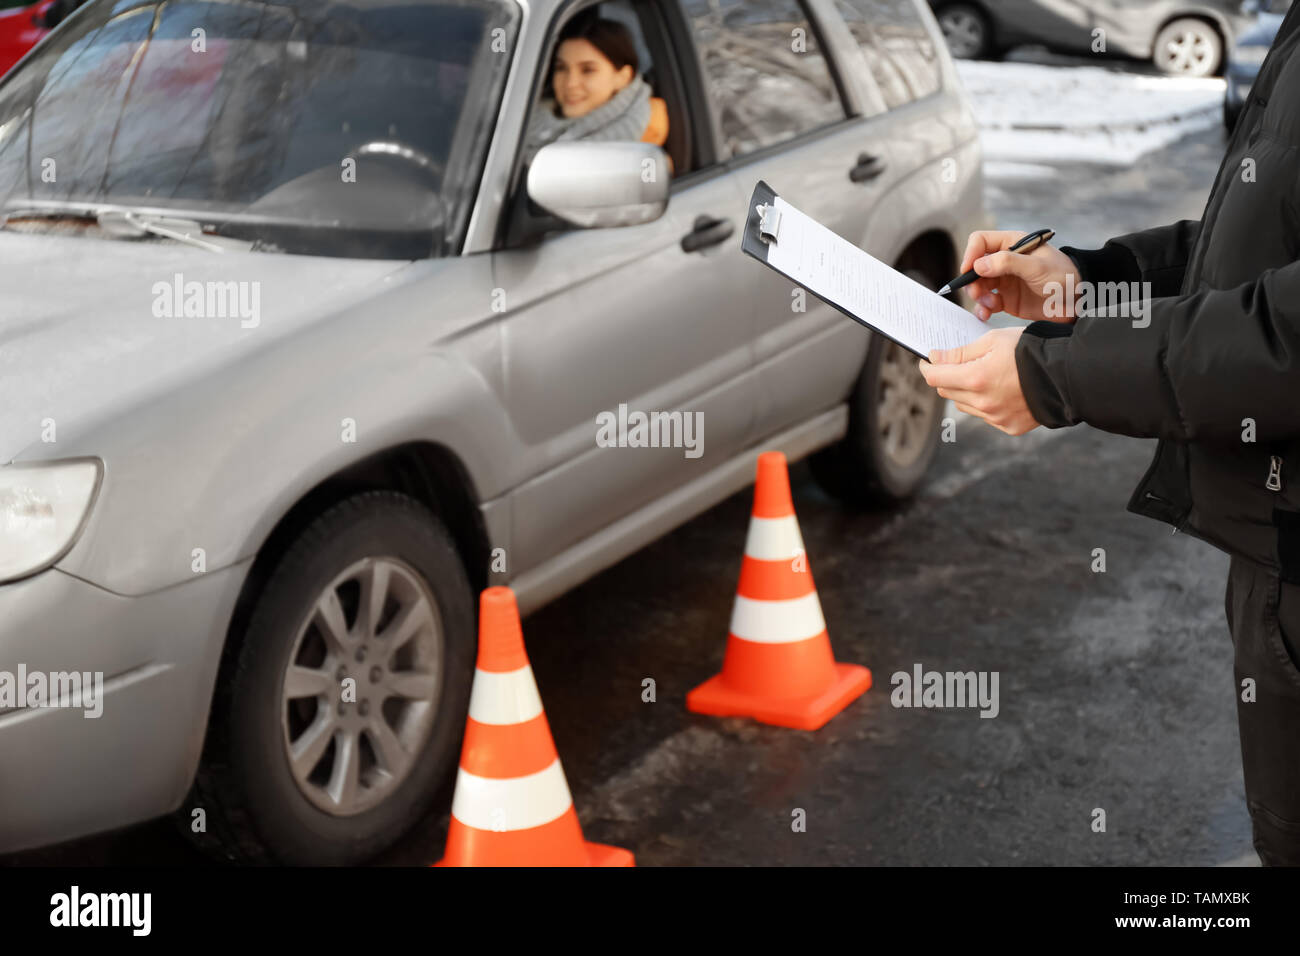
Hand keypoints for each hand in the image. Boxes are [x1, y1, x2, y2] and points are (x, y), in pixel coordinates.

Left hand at [918, 327, 1038, 434]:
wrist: (1068, 375)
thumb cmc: (1031, 351)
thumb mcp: (993, 340)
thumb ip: (960, 352)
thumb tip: (935, 358)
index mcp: (976, 379)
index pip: (935, 377)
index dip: (927, 367)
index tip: (928, 360)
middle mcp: (983, 403)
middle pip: (947, 392)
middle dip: (946, 377)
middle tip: (952, 364)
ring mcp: (996, 418)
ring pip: (965, 405)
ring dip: (965, 392)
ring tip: (981, 376)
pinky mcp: (1009, 427)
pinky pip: (986, 416)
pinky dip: (986, 404)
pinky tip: (1000, 391)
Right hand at [959, 230, 1080, 323]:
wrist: (1079, 301)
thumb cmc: (1064, 276)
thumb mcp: (1037, 267)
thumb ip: (1008, 263)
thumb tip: (978, 265)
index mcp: (1012, 244)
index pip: (981, 242)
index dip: (971, 254)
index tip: (969, 271)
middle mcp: (1004, 261)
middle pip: (975, 267)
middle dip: (972, 281)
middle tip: (978, 293)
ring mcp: (1004, 281)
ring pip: (978, 286)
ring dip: (978, 296)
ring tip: (989, 305)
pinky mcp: (1006, 300)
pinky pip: (986, 303)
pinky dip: (982, 309)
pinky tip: (986, 314)